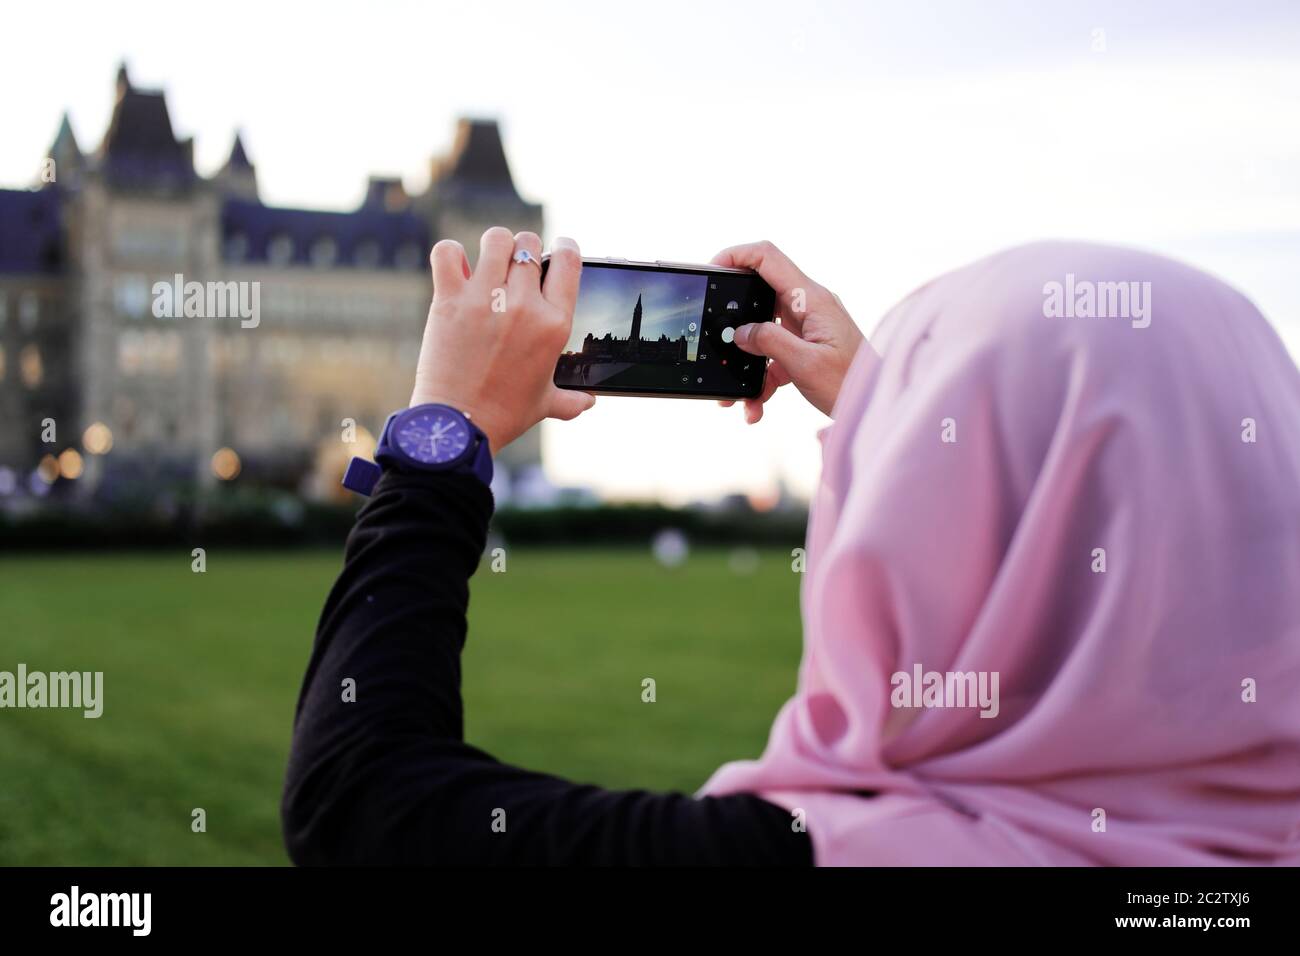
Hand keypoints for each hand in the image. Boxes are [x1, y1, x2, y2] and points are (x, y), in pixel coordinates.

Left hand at [409, 228, 594, 452]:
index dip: (564, 247)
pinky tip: (456, 267)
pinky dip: (451, 253)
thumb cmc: (505, 414)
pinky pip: (448, 252)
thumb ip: (571, 398)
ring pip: (496, 239)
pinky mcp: (449, 299)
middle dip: (525, 249)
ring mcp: (485, 298)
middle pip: (529, 245)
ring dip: (493, 246)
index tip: (557, 248)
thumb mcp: (545, 403)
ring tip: (488, 262)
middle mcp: (524, 305)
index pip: (569, 261)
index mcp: (554, 325)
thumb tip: (589, 402)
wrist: (460, 425)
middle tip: (515, 265)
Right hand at [712, 241, 864, 421]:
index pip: (767, 258)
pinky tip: (756, 405)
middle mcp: (809, 306)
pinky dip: (762, 379)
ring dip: (746, 362)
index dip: (735, 256)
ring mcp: (807, 327)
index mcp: (812, 299)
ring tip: (737, 395)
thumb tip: (741, 333)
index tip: (712, 273)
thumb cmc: (853, 384)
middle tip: (716, 344)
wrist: (876, 406)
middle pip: (758, 296)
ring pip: (763, 333)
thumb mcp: (806, 365)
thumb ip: (770, 342)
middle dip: (734, 323)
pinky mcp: (806, 347)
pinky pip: (774, 356)